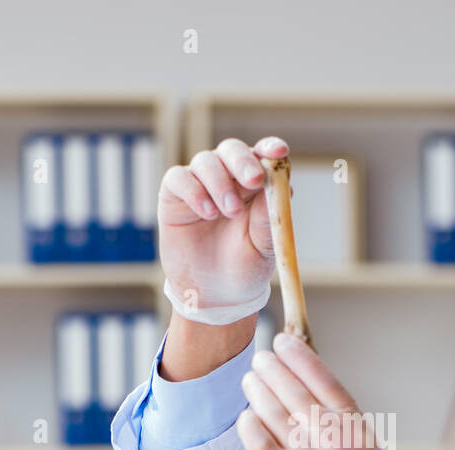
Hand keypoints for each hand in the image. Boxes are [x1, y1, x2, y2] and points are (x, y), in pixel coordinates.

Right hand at [157, 136, 291, 308]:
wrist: (214, 296)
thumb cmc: (244, 269)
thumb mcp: (264, 248)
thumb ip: (268, 218)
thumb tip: (278, 186)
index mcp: (256, 187)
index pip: (263, 156)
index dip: (270, 148)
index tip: (279, 152)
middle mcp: (228, 179)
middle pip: (232, 150)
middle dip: (243, 161)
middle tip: (253, 180)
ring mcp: (200, 184)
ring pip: (206, 161)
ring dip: (220, 183)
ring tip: (228, 213)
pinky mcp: (174, 196)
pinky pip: (179, 178)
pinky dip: (193, 190)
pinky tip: (207, 213)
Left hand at [236, 332, 419, 449]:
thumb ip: (341, 427)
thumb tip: (305, 392)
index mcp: (360, 435)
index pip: (327, 383)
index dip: (302, 359)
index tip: (285, 343)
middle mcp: (337, 445)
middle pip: (297, 394)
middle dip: (274, 371)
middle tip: (260, 360)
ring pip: (277, 415)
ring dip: (259, 392)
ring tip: (250, 381)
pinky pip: (261, 445)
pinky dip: (250, 426)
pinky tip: (246, 416)